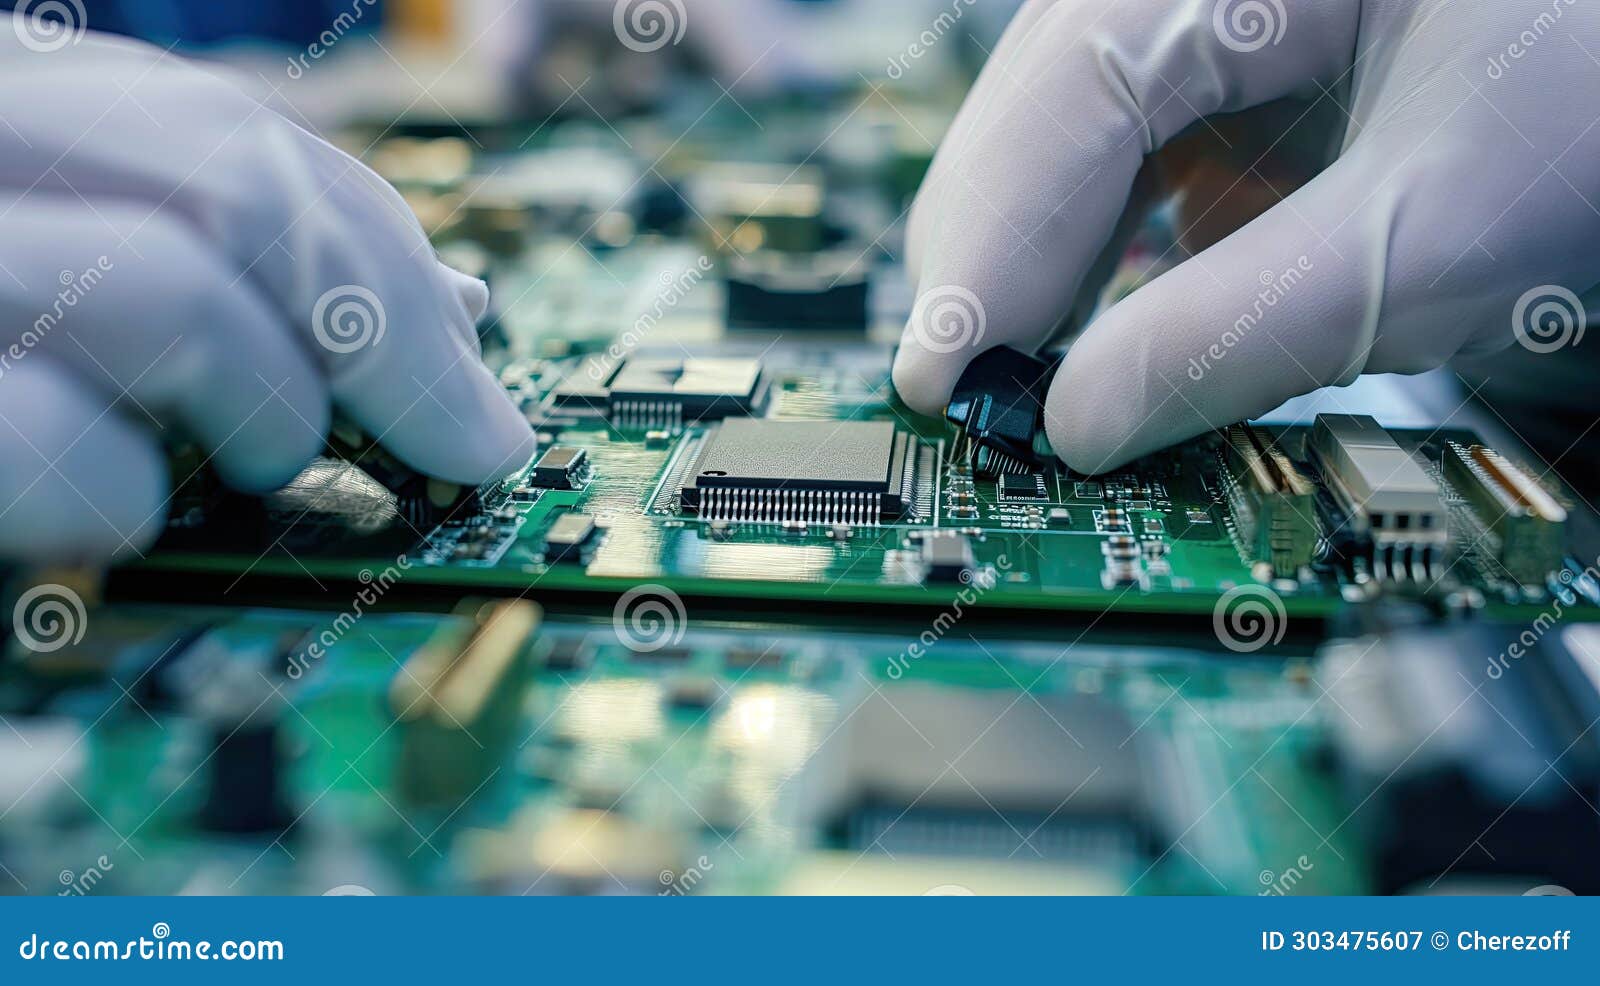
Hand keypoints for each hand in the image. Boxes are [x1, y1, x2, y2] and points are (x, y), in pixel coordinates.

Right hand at [0, 32, 534, 562]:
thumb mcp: (72, 285)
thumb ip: (225, 266)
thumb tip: (458, 308)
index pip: (236, 134)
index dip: (388, 255)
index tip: (472, 376)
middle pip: (231, 184)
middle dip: (383, 331)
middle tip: (452, 442)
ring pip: (172, 290)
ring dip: (269, 414)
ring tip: (254, 465)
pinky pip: (70, 447)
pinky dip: (135, 503)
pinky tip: (113, 516)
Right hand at [894, 0, 1599, 473]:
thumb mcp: (1433, 232)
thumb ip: (1241, 333)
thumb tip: (1082, 423)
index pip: (1064, 95)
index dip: (986, 252)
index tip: (935, 382)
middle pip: (1041, 114)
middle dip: (1006, 267)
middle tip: (979, 407)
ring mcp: (1218, 12)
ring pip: (1076, 141)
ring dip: (1057, 269)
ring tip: (1041, 385)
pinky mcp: (1244, 65)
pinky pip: (1141, 156)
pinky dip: (1125, 253)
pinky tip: (1126, 325)